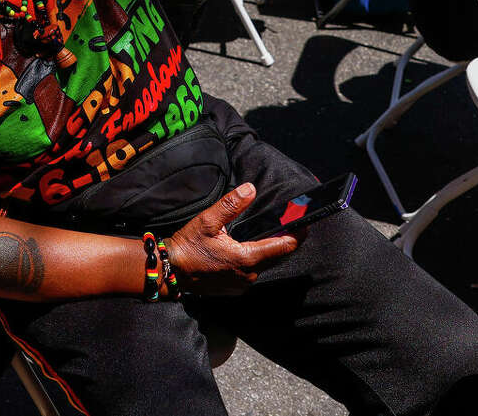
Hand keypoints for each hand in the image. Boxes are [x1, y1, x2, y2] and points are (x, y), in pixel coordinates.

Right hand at [167, 183, 298, 294]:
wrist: (171, 271)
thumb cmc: (188, 246)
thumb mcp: (208, 221)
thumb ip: (231, 205)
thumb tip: (250, 189)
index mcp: (247, 258)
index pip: (283, 247)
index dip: (298, 235)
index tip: (306, 224)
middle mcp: (250, 275)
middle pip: (278, 257)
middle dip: (285, 241)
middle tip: (291, 225)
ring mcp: (243, 284)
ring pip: (265, 265)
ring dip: (269, 251)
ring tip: (269, 234)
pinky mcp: (236, 289)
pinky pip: (253, 272)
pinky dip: (255, 260)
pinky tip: (246, 249)